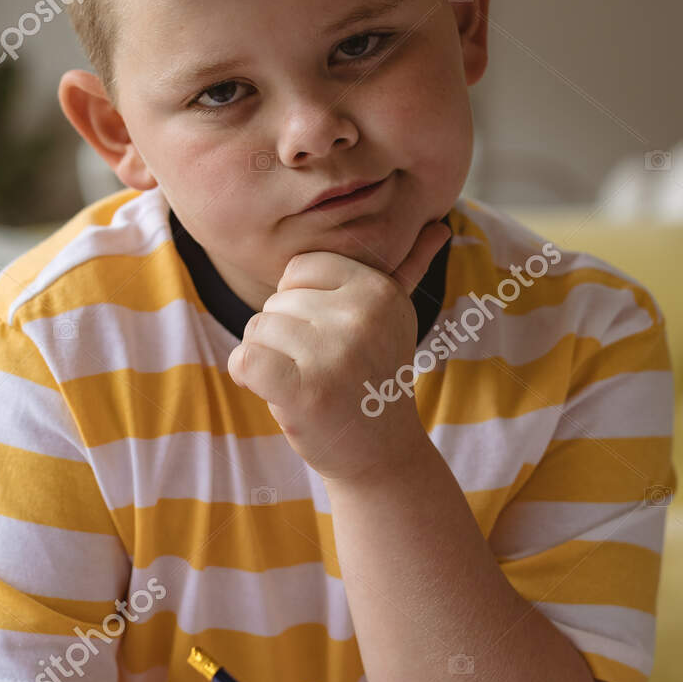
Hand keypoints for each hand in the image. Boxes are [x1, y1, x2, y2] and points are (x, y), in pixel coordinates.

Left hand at [225, 216, 450, 483]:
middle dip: (285, 338)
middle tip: (325, 371)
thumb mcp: (392, 321)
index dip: (300, 306)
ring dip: (269, 361)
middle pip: (274, 302)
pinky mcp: (305, 390)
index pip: (297, 270)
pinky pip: (243, 360)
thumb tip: (439, 224)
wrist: (380, 457)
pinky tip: (282, 396)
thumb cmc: (372, 381)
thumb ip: (406, 270)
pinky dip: (249, 380)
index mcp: (379, 291)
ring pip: (256, 330)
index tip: (331, 339)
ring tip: (308, 384)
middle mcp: (362, 316)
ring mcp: (335, 353)